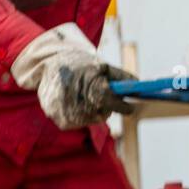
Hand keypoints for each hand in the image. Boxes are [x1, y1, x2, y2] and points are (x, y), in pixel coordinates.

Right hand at [12, 23, 134, 129]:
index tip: (131, 108)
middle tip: (103, 97)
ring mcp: (68, 113)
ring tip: (87, 97)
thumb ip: (121, 77)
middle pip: (104, 113)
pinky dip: (82, 115)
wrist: (49, 66)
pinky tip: (76, 103)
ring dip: (95, 111)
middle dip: (108, 107)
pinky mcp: (61, 121)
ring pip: (93, 119)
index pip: (112, 102)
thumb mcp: (102, 66)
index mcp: (90, 85)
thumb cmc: (81, 65)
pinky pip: (80, 123)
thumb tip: (138, 87)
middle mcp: (79, 101)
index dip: (123, 106)